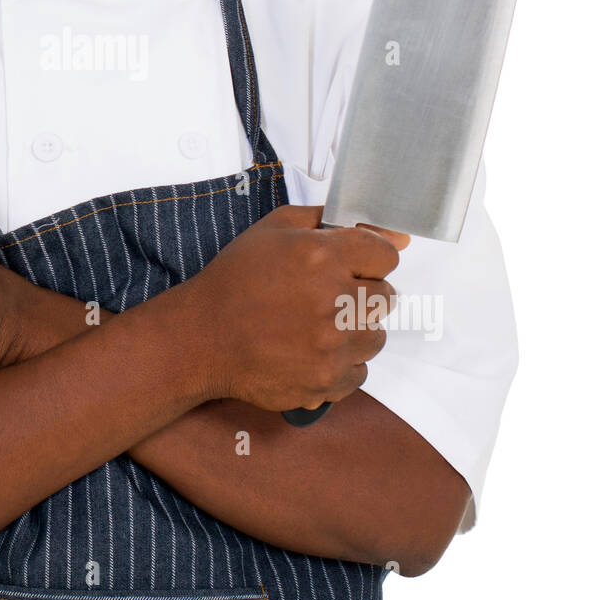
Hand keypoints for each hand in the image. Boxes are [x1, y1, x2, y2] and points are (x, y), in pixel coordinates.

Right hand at [174, 205, 408, 413]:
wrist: (203, 337)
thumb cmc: (237, 279)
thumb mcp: (274, 228)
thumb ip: (331, 220)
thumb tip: (396, 235)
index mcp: (322, 255)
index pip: (387, 256)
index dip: (368, 260)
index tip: (350, 267)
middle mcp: (333, 299)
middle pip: (385, 297)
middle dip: (361, 294)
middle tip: (327, 298)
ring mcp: (332, 345)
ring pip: (375, 337)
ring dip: (353, 331)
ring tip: (316, 327)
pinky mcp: (326, 380)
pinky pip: (359, 372)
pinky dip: (340, 365)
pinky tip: (310, 353)